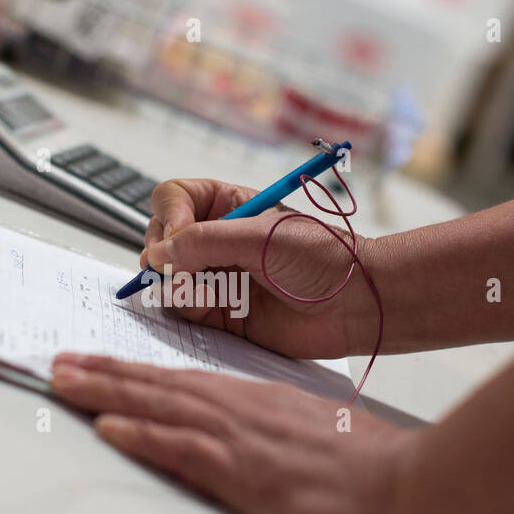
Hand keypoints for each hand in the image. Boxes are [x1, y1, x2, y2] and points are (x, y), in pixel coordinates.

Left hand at [51, 353, 425, 513]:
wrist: (407, 485)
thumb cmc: (370, 467)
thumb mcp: (315, 436)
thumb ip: (277, 433)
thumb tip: (254, 442)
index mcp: (257, 400)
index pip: (184, 381)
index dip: (137, 372)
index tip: (101, 365)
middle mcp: (242, 409)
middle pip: (160, 384)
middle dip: (105, 372)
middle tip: (59, 361)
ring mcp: (241, 437)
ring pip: (159, 405)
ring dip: (106, 391)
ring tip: (64, 380)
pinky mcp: (245, 471)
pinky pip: (182, 448)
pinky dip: (142, 434)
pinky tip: (108, 427)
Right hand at [139, 178, 382, 358]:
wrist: (356, 305)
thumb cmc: (323, 259)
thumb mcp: (259, 237)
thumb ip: (203, 242)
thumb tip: (158, 254)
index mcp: (229, 206)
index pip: (174, 199)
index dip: (167, 217)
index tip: (176, 238)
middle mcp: (219, 240)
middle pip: (162, 239)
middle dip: (162, 254)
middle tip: (172, 269)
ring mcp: (219, 277)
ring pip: (168, 277)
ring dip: (176, 284)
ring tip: (202, 290)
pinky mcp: (223, 313)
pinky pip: (185, 309)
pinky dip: (189, 308)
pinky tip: (212, 307)